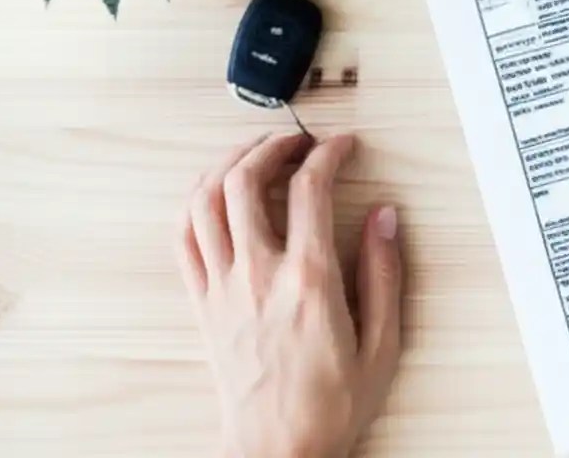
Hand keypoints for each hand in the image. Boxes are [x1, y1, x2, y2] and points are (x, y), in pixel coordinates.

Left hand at [176, 133, 402, 457]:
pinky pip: (183, 238)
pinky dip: (195, 203)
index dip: (328, 153)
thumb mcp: (383, 343)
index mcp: (309, 280)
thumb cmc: (332, 405)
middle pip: (246, 180)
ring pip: (206, 201)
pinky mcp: (202, 304)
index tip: (343, 145)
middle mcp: (259, 275)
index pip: (310, 189)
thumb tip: (384, 217)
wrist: (278, 452)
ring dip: (227, 164)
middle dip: (272, 145)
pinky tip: (214, 193)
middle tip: (297, 141)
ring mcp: (223, 288)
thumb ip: (384, 273)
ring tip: (253, 154)